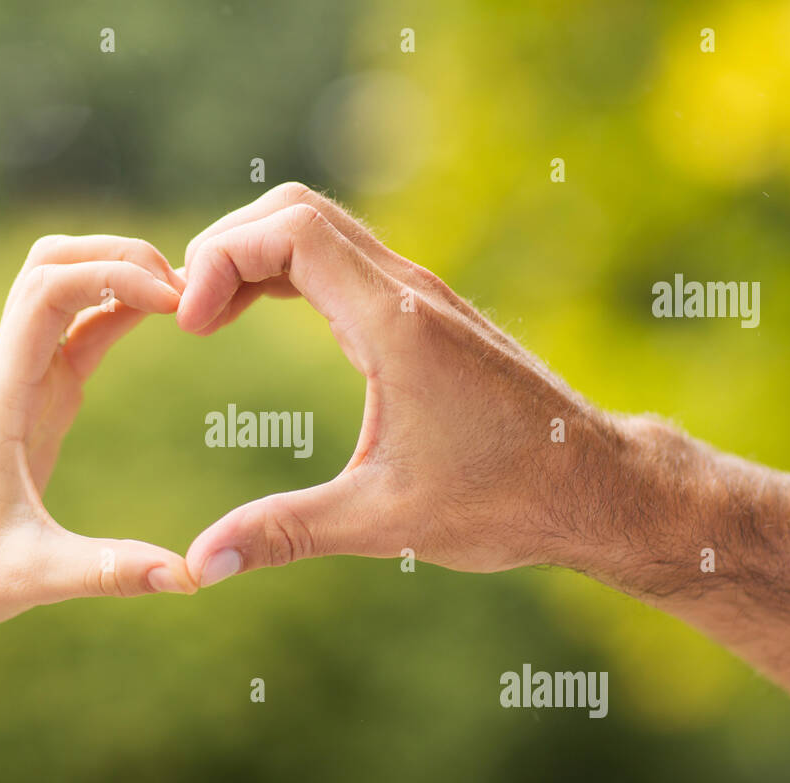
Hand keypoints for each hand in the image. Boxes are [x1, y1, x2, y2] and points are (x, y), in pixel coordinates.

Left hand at [0, 235, 196, 632]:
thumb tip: (191, 578)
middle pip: (49, 264)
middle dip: (115, 255)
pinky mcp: (42, 396)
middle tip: (186, 286)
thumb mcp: (39, 577)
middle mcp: (6, 374)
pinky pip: (80, 327)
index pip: (44, 295)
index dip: (109, 276)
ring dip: (117, 273)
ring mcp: (24, 380)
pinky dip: (120, 307)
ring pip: (61, 284)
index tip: (173, 302)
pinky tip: (165, 318)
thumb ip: (111, 571)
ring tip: (185, 297)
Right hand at [177, 183, 624, 584]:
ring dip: (257, 256)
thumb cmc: (506, 500)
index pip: (290, 229)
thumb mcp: (383, 521)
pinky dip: (290, 272)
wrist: (597, 486)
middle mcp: (410, 292)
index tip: (191, 327)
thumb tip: (199, 565)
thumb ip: (284, 533)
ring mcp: (422, 296)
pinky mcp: (428, 315)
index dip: (221, 258)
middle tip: (191, 316)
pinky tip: (264, 319)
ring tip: (212, 316)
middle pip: (297, 210)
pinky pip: (343, 261)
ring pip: (321, 228)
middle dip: (227, 246)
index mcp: (397, 325)